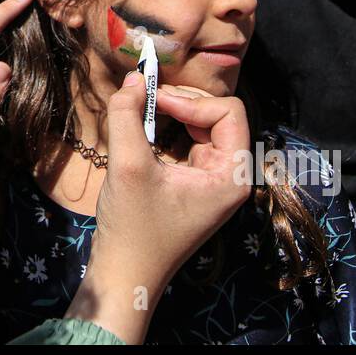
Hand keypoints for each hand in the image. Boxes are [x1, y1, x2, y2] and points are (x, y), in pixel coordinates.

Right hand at [64, 73, 250, 342]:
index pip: (229, 112)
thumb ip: (127, 116)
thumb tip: (133, 78)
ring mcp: (213, 182)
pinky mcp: (195, 186)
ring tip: (143, 110)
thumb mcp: (127, 166)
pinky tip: (144, 130)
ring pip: (204, 126)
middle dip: (183, 103)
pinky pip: (190, 143)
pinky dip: (169, 129)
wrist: (123, 276)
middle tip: (146, 100)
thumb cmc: (132, 228)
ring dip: (175, 113)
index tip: (154, 101)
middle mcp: (230, 177)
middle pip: (218, 115)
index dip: (191, 100)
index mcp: (231, 175)